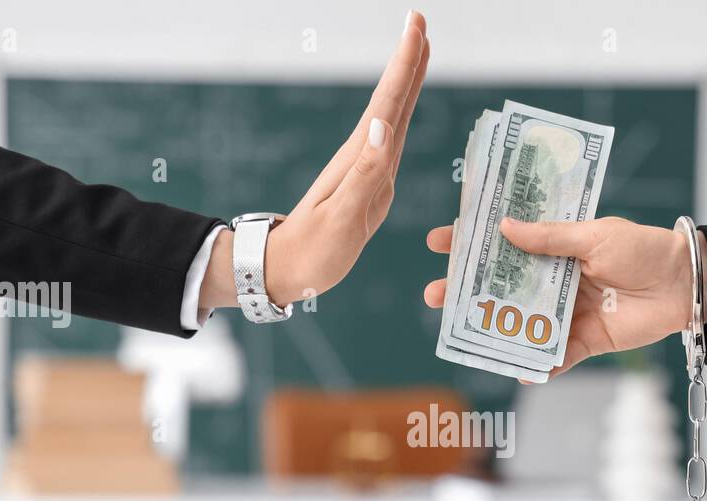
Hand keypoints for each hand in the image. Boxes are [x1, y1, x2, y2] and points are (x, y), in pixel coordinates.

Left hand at [202, 11, 428, 308]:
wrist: (286, 271)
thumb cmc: (312, 252)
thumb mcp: (340, 218)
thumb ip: (364, 175)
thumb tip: (384, 126)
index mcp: (360, 160)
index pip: (388, 105)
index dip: (405, 66)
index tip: (417, 27)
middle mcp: (364, 158)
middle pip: (391, 101)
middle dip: (408, 62)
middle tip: (420, 22)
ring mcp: (366, 170)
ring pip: (392, 116)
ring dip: (406, 84)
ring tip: (419, 51)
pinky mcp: (369, 185)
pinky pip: (391, 141)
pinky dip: (400, 118)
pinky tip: (401, 114)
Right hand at [423, 215, 706, 377]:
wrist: (684, 285)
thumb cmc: (643, 250)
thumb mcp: (594, 235)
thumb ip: (550, 237)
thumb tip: (504, 229)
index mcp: (556, 247)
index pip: (505, 241)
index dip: (471, 241)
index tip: (440, 241)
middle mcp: (555, 280)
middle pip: (501, 286)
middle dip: (466, 291)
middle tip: (435, 296)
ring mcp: (566, 312)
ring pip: (520, 323)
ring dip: (492, 329)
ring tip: (464, 332)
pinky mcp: (583, 342)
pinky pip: (553, 357)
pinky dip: (537, 365)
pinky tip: (518, 368)